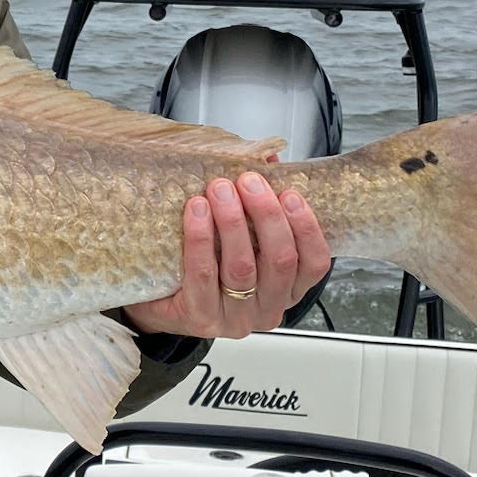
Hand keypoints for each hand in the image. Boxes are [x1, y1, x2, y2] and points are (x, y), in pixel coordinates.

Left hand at [123, 174, 331, 341]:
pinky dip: (201, 238)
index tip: (289, 193)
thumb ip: (260, 200)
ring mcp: (236, 318)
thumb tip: (267, 159)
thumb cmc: (210, 263)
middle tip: (248, 181)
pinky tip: (197, 211)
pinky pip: (204, 275)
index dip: (306, 226)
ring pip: (242, 267)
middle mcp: (268, 307)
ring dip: (232, 222)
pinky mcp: (202, 318)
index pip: (314, 263)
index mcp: (288, 288)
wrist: (163, 300)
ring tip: (219, 190)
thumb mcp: (243, 233)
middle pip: (280, 260)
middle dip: (266, 214)